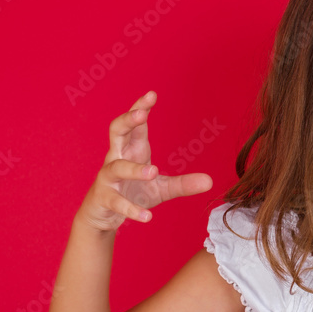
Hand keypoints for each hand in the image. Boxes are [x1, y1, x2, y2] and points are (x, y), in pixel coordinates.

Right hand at [76, 91, 213, 232]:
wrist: (102, 215)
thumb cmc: (131, 193)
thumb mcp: (160, 188)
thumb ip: (183, 184)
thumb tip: (210, 181)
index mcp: (131, 149)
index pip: (135, 124)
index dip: (140, 108)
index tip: (152, 94)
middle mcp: (116, 158)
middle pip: (116, 132)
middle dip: (127, 120)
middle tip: (141, 114)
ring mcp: (107, 178)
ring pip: (116, 167)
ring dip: (134, 169)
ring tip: (153, 172)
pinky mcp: (104, 199)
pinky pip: (117, 202)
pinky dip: (132, 209)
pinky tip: (147, 217)